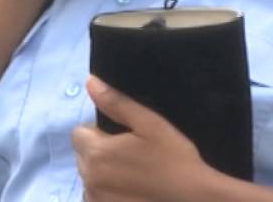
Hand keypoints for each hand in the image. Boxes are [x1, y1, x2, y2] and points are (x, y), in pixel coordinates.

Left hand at [71, 75, 213, 201]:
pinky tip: (129, 190)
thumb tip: (89, 82)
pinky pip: (95, 197)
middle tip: (129, 154)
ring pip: (89, 177)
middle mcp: (89, 178)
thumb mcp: (149, 124)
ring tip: (131, 174)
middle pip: (83, 156)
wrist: (194, 198)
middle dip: (99, 152)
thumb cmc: (174, 158)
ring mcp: (96, 199)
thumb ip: (116, 103)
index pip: (78, 134)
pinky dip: (106, 192)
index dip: (97, 132)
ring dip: (101, 173)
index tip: (120, 137)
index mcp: (96, 153)